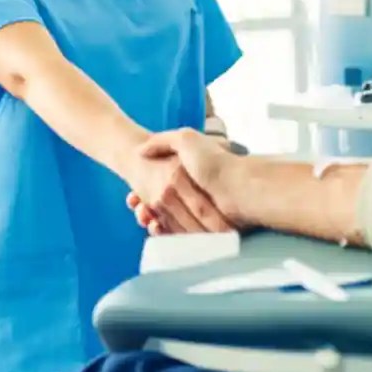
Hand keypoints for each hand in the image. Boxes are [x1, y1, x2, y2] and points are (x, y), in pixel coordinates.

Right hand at [130, 129, 244, 234]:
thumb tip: (141, 150)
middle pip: (158, 204)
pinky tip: (155, 226)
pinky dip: (162, 231)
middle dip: (144, 206)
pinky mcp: (198, 228)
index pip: (156, 185)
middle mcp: (189, 193)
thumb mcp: (186, 140)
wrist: (239, 186)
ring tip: (144, 214)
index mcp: (184, 176)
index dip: (141, 191)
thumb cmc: (213, 161)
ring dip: (150, 219)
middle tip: (136, 205)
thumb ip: (164, 141)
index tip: (133, 196)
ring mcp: (193, 211)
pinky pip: (174, 232)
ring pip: (163, 218)